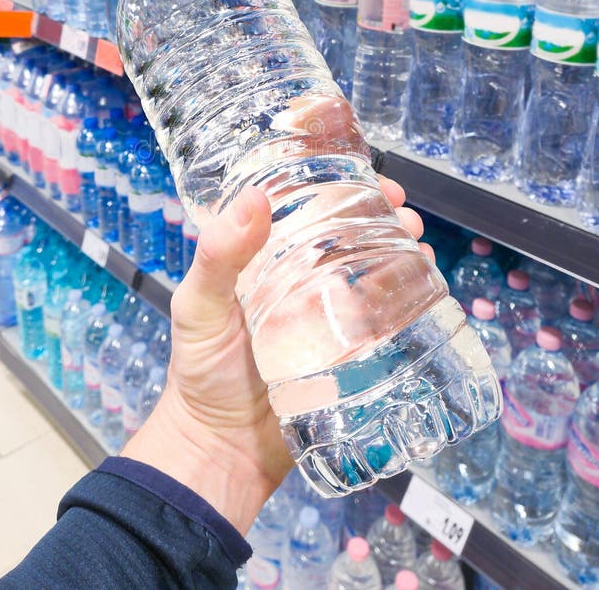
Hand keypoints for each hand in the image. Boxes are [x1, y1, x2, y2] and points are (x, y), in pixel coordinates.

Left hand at [124, 177, 433, 535]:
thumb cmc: (201, 371)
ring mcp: (328, 314)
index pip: (302, 206)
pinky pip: (383, 316)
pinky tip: (424, 282)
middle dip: (379, 213)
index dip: (334, 183)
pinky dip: (406, 295)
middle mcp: (299, 278)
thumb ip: (218, 256)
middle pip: (346, 233)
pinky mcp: (350, 349)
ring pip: (371, 268)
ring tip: (417, 240)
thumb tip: (253, 198)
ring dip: (399, 248)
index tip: (363, 173)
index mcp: (263, 259)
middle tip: (401, 209)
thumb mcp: (199, 306)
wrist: (223, 450)